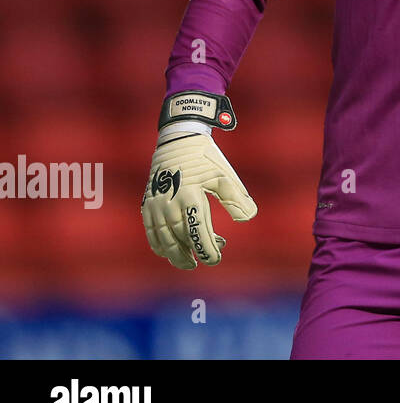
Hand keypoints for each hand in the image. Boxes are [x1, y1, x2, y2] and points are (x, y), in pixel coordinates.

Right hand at [141, 124, 257, 268]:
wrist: (176, 142)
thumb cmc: (205, 158)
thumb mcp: (224, 175)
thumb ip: (236, 198)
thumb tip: (248, 218)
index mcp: (191, 198)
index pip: (198, 235)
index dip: (207, 251)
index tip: (216, 258)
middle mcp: (169, 205)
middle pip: (180, 242)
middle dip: (194, 255)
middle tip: (208, 259)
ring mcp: (156, 207)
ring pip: (164, 242)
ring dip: (177, 255)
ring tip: (190, 261)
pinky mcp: (147, 206)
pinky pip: (151, 234)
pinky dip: (161, 247)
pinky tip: (172, 250)